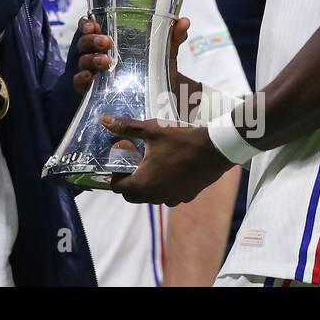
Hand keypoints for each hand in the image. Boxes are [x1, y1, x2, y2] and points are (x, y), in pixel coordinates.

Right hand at [73, 15, 189, 94]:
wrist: (146, 103)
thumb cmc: (147, 73)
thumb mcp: (161, 57)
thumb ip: (171, 39)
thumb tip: (184, 20)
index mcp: (107, 41)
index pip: (90, 27)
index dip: (88, 23)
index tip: (94, 24)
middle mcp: (94, 53)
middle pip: (84, 41)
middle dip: (93, 40)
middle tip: (108, 43)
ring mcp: (89, 70)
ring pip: (82, 60)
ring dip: (91, 59)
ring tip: (106, 62)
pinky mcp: (87, 89)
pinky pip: (78, 81)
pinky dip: (82, 78)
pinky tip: (90, 77)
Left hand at [104, 116, 229, 206]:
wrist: (216, 149)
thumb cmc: (181, 140)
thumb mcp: (151, 130)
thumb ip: (126, 127)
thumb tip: (104, 120)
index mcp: (144, 184)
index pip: (118, 188)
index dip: (115, 175)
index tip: (121, 161)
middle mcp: (156, 197)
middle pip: (133, 196)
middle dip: (129, 181)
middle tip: (133, 161)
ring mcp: (173, 198)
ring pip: (151, 197)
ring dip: (146, 184)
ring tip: (151, 163)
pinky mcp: (187, 196)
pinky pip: (168, 195)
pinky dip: (164, 186)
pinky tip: (169, 168)